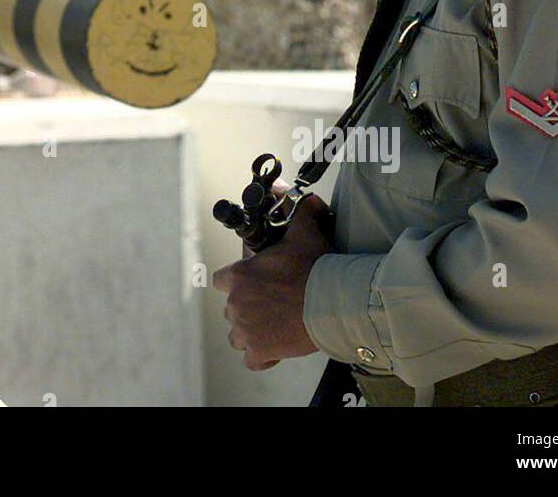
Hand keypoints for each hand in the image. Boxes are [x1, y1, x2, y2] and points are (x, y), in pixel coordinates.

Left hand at [212, 191, 330, 370]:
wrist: (334, 305)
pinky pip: (251, 360)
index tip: (254, 280)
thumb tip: (306, 198)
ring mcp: (246, 330)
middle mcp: (236, 304)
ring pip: (237, 335)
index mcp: (239, 276)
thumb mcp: (304, 233)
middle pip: (231, 308)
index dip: (237, 280)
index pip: (222, 279)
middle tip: (272, 303)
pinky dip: (261, 356)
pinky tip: (274, 349)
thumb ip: (298, 212)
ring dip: (251, 331)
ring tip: (272, 325)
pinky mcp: (260, 352)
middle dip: (247, 306)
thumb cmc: (316, 268)